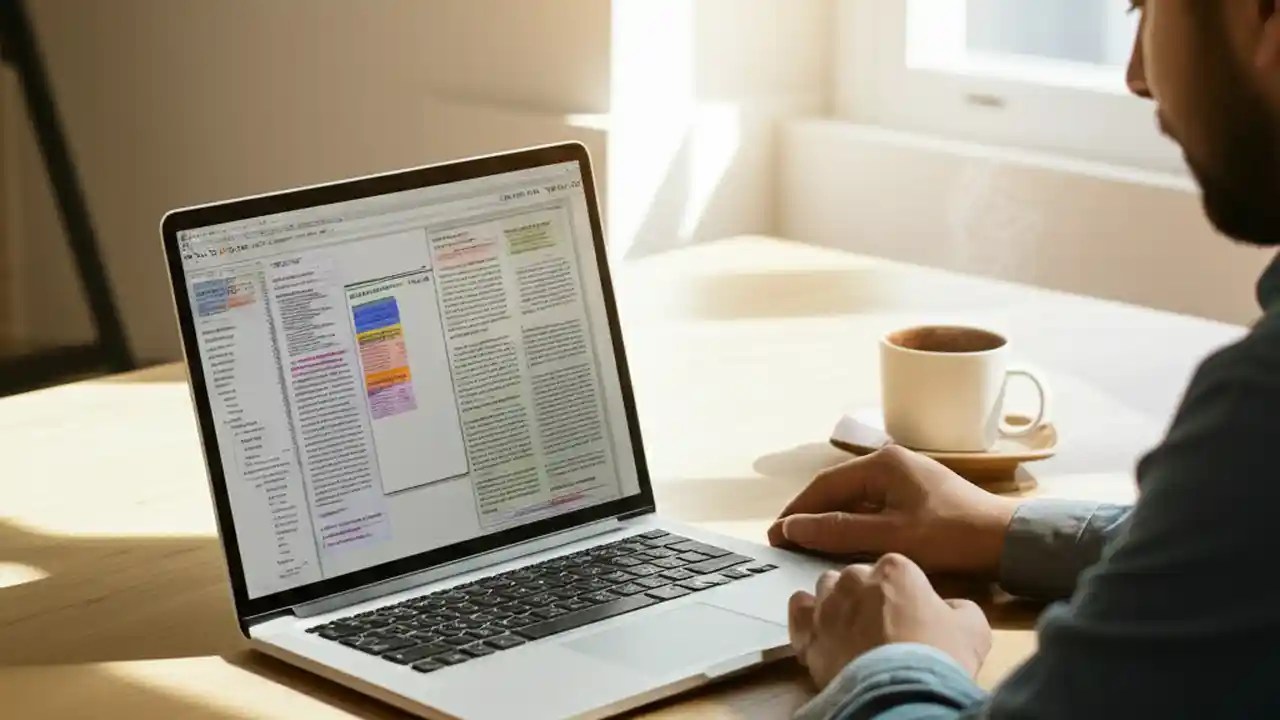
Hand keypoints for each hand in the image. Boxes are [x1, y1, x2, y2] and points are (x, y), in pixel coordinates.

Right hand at [769, 445, 1018, 576]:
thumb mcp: (892, 536)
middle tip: (786, 543)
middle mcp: (891, 463)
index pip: (825, 485)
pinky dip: (854, 525)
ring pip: (855, 500)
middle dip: (811, 516)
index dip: (797, 511)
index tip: (775, 535)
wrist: (1008, 541)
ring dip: (832, 522)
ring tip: (808, 546)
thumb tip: (793, 528)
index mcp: (884, 463)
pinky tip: (845, 545)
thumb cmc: (951, 535)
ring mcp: (905, 479)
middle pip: (838, 490)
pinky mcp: (916, 497)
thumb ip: (840, 531)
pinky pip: (873, 508)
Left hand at [788, 553, 991, 688]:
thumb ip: (959, 607)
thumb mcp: (973, 627)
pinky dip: (806, 614)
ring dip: (838, 602)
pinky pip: (798, 609)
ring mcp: (827, 603)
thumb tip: (950, 608)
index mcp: (895, 568)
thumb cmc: (939, 657)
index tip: (910, 612)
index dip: (903, 591)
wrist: (901, 695)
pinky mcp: (807, 631)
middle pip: (859, 577)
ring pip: (826, 588)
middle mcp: (855, 577)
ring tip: (852, 629)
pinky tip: (819, 626)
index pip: (896, 568)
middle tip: (883, 624)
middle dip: (869, 595)